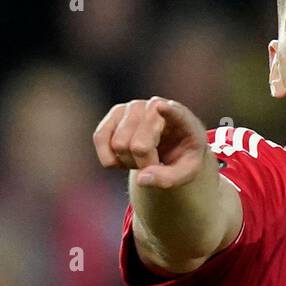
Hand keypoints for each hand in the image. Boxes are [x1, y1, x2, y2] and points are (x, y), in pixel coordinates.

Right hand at [92, 97, 206, 188]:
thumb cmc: (182, 157)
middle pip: (138, 147)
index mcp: (182, 119)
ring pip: (118, 145)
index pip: (175, 113)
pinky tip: (124, 157)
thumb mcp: (186, 173)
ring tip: (143, 157)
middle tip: (155, 163)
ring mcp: (132, 107)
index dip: (169, 111)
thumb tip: (141, 179)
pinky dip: (109, 158)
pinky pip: (100, 138)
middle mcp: (154, 106)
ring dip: (128, 162)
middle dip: (143, 165)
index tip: (162, 106)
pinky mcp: (115, 113)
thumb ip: (168, 179)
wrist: (171, 145)